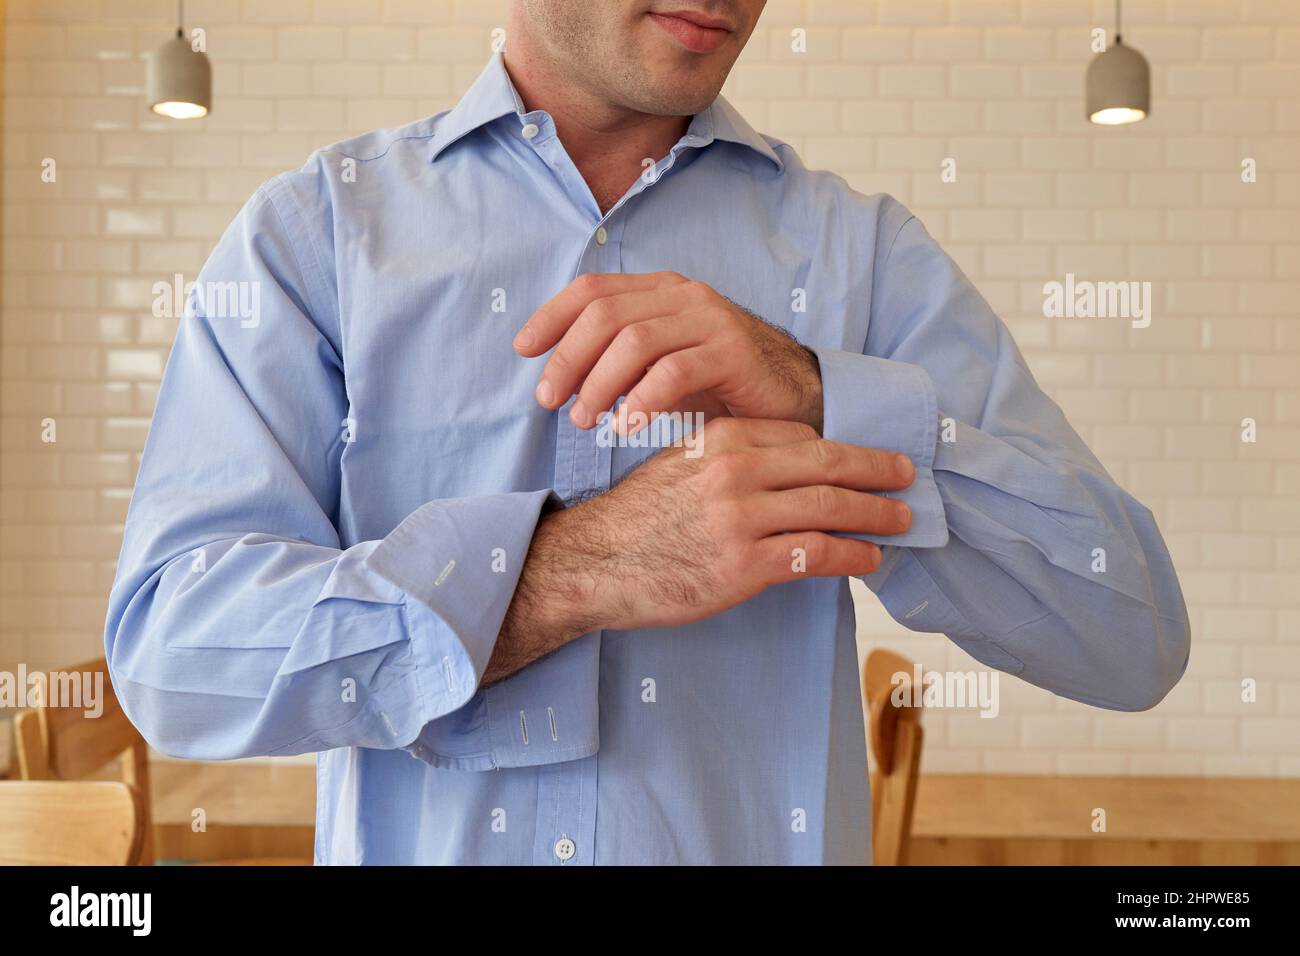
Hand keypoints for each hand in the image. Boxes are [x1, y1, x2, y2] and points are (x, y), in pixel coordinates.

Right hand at [500, 418, 914, 653]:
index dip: (842, 449)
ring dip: (875, 515)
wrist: (595, 564)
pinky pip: (816, 553)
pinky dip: (852, 555)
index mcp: (721, 438)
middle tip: (907, 477)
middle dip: (876, 470)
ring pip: (830, 507)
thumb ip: (727, 453)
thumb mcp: (677, 463)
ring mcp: (742, 518)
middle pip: (827, 464)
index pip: (800, 437)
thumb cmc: (637, 518)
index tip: (867, 459)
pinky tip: (868, 558)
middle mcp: (735, 471)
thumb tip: (785, 461)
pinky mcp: (744, 565)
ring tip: (899, 521)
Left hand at [513, 272, 824, 435]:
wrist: (793, 396)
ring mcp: (711, 319)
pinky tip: (627, 427)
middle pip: (605, 315)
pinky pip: (674, 371)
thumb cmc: (719, 386)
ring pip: (635, 340)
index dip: (551, 316)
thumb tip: (559, 380)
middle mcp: (684, 295)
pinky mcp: (733, 352)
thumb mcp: (661, 367)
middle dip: (568, 358)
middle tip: (550, 401)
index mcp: (661, 291)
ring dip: (599, 383)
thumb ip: (619, 361)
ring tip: (584, 421)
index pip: (592, 289)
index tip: (523, 350)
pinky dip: (642, 400)